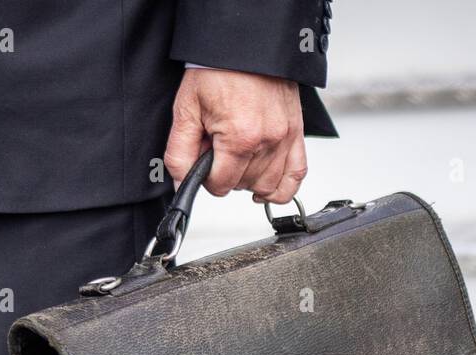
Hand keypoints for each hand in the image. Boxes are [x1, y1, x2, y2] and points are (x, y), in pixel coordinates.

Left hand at [163, 67, 306, 203]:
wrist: (245, 44)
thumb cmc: (218, 70)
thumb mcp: (186, 110)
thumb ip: (179, 153)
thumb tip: (181, 183)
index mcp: (239, 137)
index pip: (221, 185)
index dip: (207, 177)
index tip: (204, 160)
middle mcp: (267, 140)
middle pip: (243, 186)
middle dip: (227, 174)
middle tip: (218, 150)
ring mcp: (285, 137)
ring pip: (268, 185)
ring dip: (250, 182)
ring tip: (238, 162)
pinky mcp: (296, 132)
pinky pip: (296, 175)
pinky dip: (282, 189)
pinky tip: (265, 188)